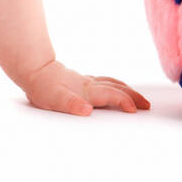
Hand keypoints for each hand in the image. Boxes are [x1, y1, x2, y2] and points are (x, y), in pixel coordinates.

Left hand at [23, 60, 150, 115]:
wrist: (34, 70)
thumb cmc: (43, 87)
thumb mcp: (54, 99)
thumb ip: (71, 104)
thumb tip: (87, 110)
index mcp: (87, 90)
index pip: (112, 95)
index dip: (125, 101)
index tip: (135, 111)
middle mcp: (90, 85)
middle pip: (117, 88)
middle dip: (133, 96)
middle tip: (147, 106)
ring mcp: (86, 81)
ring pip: (112, 83)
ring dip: (127, 90)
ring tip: (136, 98)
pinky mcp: (81, 81)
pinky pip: (104, 82)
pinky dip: (114, 85)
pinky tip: (113, 88)